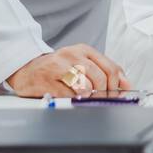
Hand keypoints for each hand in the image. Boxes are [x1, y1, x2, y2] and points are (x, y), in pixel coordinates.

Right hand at [7, 44, 131, 97]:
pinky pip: (67, 95)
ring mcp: (57, 66)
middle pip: (99, 77)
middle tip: (102, 101)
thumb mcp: (82, 64)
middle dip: (104, 94)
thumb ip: (104, 71)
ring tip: (87, 100)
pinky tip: (72, 99)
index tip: (117, 95)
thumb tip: (126, 85)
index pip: (109, 68)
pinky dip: (74, 101)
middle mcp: (71, 55)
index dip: (116, 86)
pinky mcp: (46, 80)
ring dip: (90, 97)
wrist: (27, 69)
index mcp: (83, 50)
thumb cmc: (57, 68)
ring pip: (84, 85)